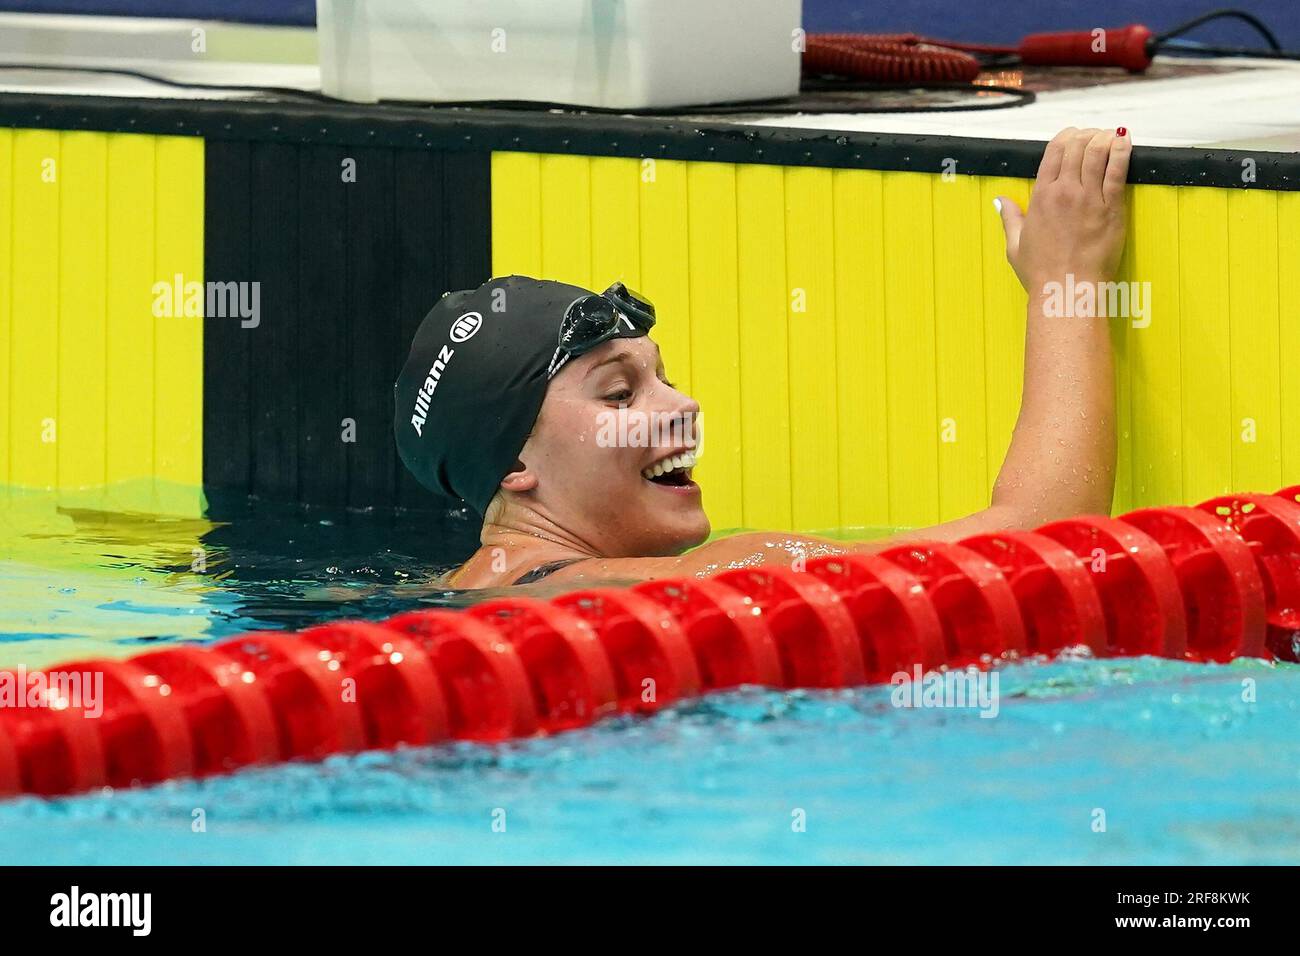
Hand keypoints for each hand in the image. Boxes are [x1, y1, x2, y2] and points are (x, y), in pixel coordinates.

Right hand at [996, 127, 1130, 291]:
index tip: (1074, 136)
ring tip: (1111, 136)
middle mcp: (1064, 192)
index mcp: (1041, 197)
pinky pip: (1117, 171)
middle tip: (1095, 136)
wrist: (1067, 290)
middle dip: (1087, 134)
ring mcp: (1088, 198)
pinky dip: (1121, 152)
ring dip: (1105, 138)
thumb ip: (1010, 218)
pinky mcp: (1111, 208)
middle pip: (1077, 146)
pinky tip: (1124, 142)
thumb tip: (1000, 201)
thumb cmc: (1042, 273)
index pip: (1054, 151)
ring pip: (1098, 152)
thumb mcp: (1015, 245)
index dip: (1066, 136)